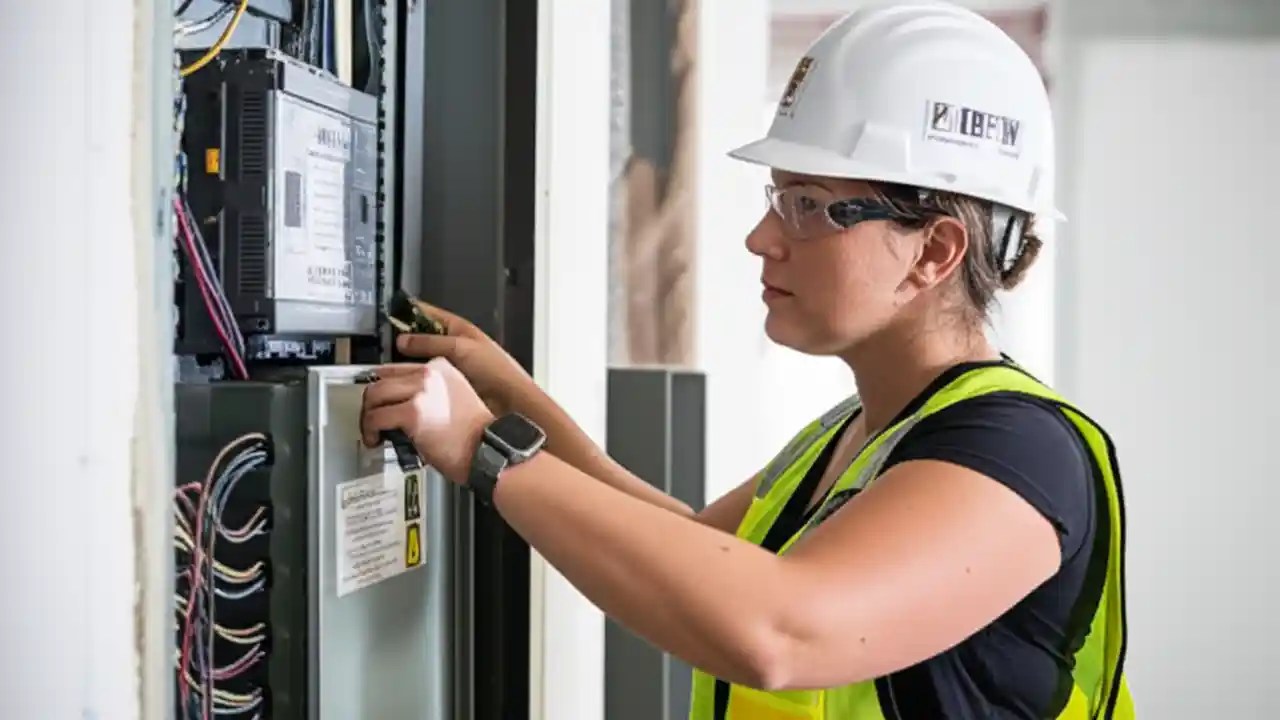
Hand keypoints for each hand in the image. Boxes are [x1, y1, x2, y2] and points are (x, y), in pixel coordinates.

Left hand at [360, 358, 494, 484]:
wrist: (488, 449)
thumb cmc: (475, 435)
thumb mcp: (455, 399)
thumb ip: (430, 393)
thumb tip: (400, 404)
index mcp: (441, 368)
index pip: (396, 368)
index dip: (380, 386)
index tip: (375, 400)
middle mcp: (429, 374)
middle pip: (381, 380)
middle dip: (371, 403)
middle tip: (372, 419)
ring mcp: (421, 392)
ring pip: (374, 395)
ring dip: (367, 416)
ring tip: (373, 432)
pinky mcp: (412, 413)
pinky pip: (377, 417)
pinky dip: (371, 430)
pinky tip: (376, 439)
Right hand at [394, 299, 538, 416]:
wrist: (509, 401)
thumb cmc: (495, 370)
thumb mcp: (460, 348)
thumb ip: (431, 342)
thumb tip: (403, 340)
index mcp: (459, 329)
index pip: (430, 314)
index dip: (412, 311)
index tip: (393, 311)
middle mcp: (454, 345)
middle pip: (424, 337)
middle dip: (406, 339)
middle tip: (386, 342)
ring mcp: (450, 365)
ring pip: (423, 359)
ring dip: (409, 361)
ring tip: (390, 363)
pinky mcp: (448, 384)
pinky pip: (427, 378)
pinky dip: (417, 378)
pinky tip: (405, 382)